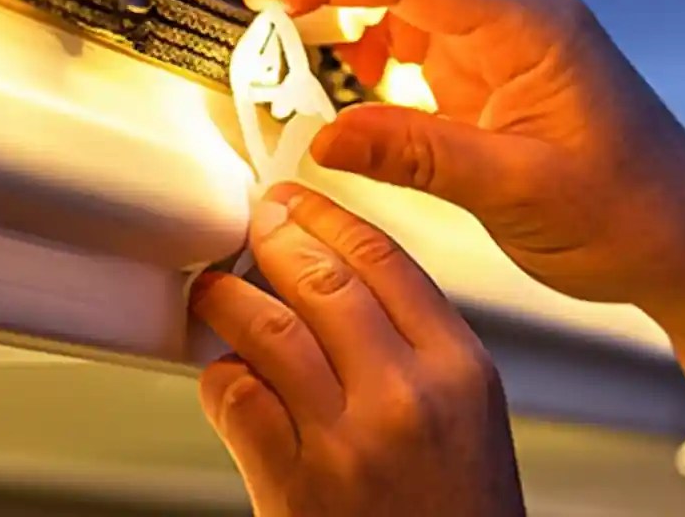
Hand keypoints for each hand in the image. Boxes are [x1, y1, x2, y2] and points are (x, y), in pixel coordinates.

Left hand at [189, 184, 524, 516]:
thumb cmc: (461, 514)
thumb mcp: (469, 414)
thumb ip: (417, 346)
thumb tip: (343, 285)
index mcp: (459, 368)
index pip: (384, 257)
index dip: (329, 215)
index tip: (301, 198)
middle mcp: (404, 393)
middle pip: (320, 277)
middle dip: (272, 236)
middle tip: (252, 222)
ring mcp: (345, 438)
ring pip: (266, 326)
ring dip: (227, 296)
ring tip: (215, 287)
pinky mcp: (293, 482)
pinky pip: (236, 397)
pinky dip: (220, 373)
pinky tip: (224, 369)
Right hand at [245, 0, 684, 313]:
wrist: (684, 241)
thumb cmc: (629, 215)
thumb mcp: (518, 193)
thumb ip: (419, 157)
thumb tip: (327, 139)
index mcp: (532, 28)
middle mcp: (520, 16)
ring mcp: (508, 39)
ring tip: (296, 29)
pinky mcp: (497, 69)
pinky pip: (424, 25)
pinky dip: (375, 32)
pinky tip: (353, 72)